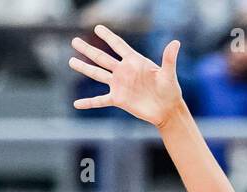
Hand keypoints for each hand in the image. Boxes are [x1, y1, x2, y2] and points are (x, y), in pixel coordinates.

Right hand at [69, 25, 183, 127]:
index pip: (118, 45)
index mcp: (134, 61)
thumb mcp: (169, 74)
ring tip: (71, 61)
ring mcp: (119, 85)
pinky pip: (100, 100)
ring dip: (84, 68)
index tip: (97, 27)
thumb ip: (168, 59)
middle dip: (88, 50)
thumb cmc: (170, 90)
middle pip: (101, 58)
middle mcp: (124, 71)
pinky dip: (88, 102)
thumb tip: (176, 42)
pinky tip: (76, 104)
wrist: (167, 110)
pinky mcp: (118, 99)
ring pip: (97, 74)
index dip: (108, 36)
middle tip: (74, 41)